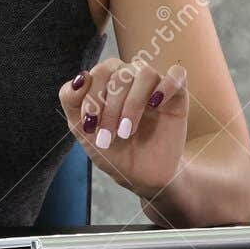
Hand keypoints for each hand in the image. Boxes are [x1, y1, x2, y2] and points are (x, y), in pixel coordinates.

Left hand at [58, 58, 189, 200]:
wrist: (141, 177)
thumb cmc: (112, 150)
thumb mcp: (83, 130)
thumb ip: (71, 100)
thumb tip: (81, 77)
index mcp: (107, 81)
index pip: (98, 73)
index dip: (91, 97)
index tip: (90, 126)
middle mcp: (130, 77)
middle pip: (119, 72)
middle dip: (110, 107)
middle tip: (109, 135)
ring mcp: (154, 85)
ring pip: (144, 73)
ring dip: (132, 103)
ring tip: (127, 131)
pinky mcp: (178, 96)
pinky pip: (177, 75)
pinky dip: (165, 86)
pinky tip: (155, 105)